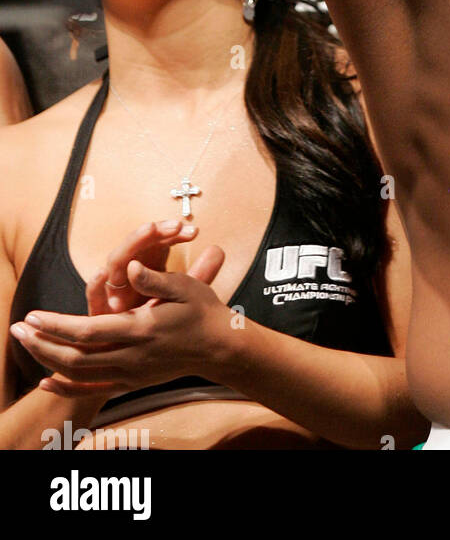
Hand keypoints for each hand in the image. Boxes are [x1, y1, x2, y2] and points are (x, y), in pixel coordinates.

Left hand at [11, 260, 231, 397]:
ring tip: (26, 346)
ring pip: (78, 375)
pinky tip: (47, 382)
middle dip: (41, 344)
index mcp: (141, 330)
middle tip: (16, 331)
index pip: (87, 331)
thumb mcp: (186, 287)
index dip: (56, 325)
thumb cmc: (203, 312)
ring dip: (47, 361)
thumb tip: (130, 267)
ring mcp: (130, 373)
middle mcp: (131, 357)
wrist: (220, 348)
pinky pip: (91, 391)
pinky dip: (66, 388)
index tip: (32, 316)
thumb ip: (155, 280)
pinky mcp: (131, 382)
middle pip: (74, 357)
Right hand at [87, 218, 219, 313]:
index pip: (157, 243)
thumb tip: (219, 250)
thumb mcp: (184, 295)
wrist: (146, 352)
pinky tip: (103, 273)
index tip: (193, 230)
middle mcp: (129, 276)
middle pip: (135, 247)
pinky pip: (93, 296)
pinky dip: (95, 285)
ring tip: (148, 231)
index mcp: (147, 268)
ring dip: (131, 246)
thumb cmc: (165, 321)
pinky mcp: (100, 313)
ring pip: (116, 262)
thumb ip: (200, 273)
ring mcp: (113, 292)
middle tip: (173, 226)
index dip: (172, 234)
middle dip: (152, 233)